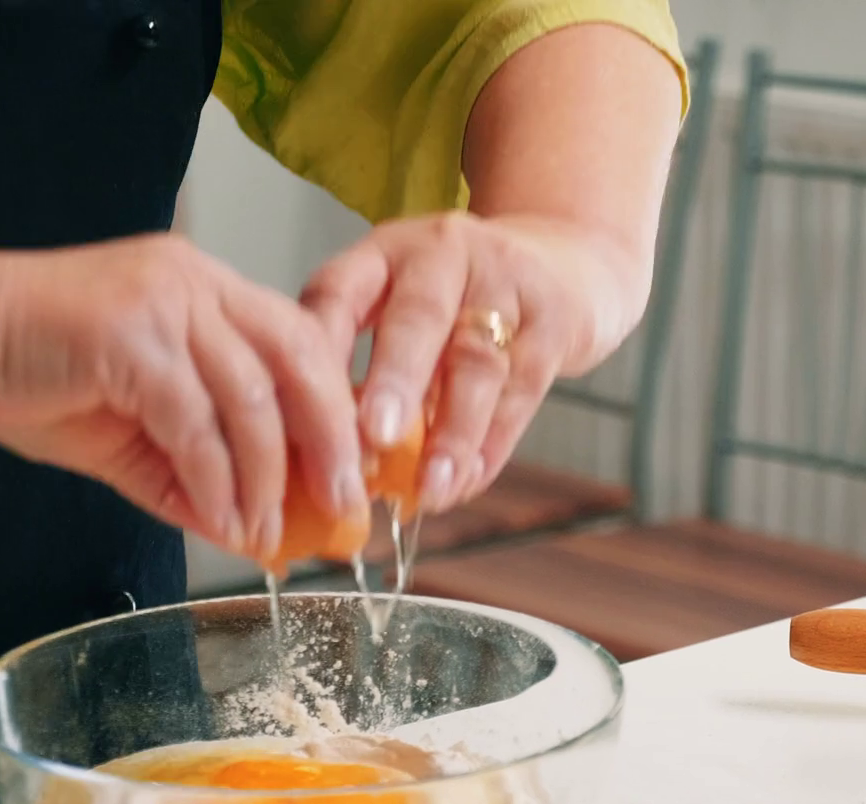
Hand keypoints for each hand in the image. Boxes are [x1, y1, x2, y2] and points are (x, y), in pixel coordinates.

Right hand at [0, 234, 365, 555]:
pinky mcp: (129, 335)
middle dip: (330, 440)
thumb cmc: (26, 374)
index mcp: (207, 288)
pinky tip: (220, 521)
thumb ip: (191, 472)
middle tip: (344, 508)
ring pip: (251, 397)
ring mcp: (163, 301)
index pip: (300, 342)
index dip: (335, 411)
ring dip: (268, 478)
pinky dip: (215, 479)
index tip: (351, 476)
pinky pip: (194, 419)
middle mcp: (195, 280)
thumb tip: (246, 532)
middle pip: (299, 359)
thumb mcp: (130, 432)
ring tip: (268, 535)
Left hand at [302, 212, 649, 511]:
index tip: (305, 407)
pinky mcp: (554, 317)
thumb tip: (320, 460)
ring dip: (453, 433)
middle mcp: (442, 254)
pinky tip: (469, 481)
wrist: (560, 262)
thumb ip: (358, 363)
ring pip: (478, 360)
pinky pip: (523, 387)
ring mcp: (505, 280)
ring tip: (430, 489)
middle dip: (395, 380)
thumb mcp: (397, 304)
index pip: (339, 290)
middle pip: (418, 317)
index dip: (320, 349)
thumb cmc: (455, 303)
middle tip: (378, 436)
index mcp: (383, 253)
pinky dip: (494, 443)